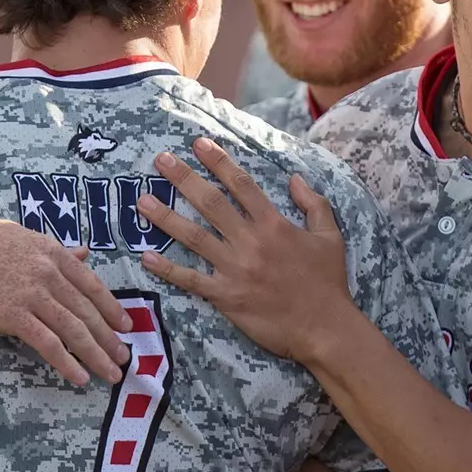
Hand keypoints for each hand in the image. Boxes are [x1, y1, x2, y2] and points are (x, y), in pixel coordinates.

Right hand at [0, 212, 130, 385]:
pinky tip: (79, 377)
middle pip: (87, 311)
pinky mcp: (12, 315)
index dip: (111, 307)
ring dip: (97, 355)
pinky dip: (67, 362)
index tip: (126, 325)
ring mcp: (31, 294)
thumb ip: (55, 249)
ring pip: (74, 330)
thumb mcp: (21, 236)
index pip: (91, 284)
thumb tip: (85, 253)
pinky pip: (48, 343)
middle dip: (110, 338)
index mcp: (51, 251)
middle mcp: (47, 272)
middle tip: (126, 357)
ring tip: (112, 373)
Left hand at [135, 139, 356, 364]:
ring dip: (165, 218)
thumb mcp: (330, 236)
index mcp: (274, 224)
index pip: (241, 184)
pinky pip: (191, 280)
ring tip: (141, 201)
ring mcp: (235, 269)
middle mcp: (250, 242)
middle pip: (210, 202)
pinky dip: (168, 269)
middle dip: (184, 178)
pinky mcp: (226, 297)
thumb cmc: (329, 282)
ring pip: (194, 236)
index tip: (199, 143)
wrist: (324, 328)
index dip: (219, 161)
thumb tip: (295, 177)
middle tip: (161, 159)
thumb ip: (314, 203)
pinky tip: (146, 257)